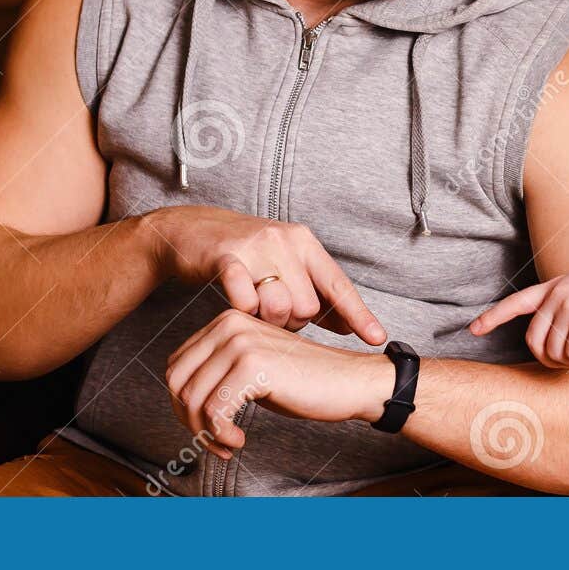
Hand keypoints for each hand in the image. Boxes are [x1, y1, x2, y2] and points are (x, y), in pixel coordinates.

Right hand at [143, 207, 385, 343]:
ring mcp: (256, 248)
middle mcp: (285, 240)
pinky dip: (244, 310)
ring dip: (267, 320)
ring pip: (279, 309)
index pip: (338, 284)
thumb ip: (313, 290)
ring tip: (255, 308)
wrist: (190, 230)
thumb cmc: (242, 254)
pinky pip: (246, 301)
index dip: (358, 314)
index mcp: (304, 241)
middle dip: (292, 322)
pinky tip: (238, 303)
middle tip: (271, 313)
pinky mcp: (226, 258)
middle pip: (307, 307)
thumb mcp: (284, 263)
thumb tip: (348, 326)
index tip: (378, 338)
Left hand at [164, 309, 393, 459]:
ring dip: (205, 433)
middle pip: (177, 382)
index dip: (183, 404)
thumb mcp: (252, 369)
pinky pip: (215, 411)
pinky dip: (221, 434)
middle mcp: (230, 325)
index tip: (206, 426)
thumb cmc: (304, 381)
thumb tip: (180, 400)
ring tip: (228, 444)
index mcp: (226, 322)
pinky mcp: (254, 366)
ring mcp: (241, 343)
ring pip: (193, 399)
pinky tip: (239, 441)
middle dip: (188, 420)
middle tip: (213, 441)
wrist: (350, 382)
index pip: (177, 366)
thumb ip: (219, 372)